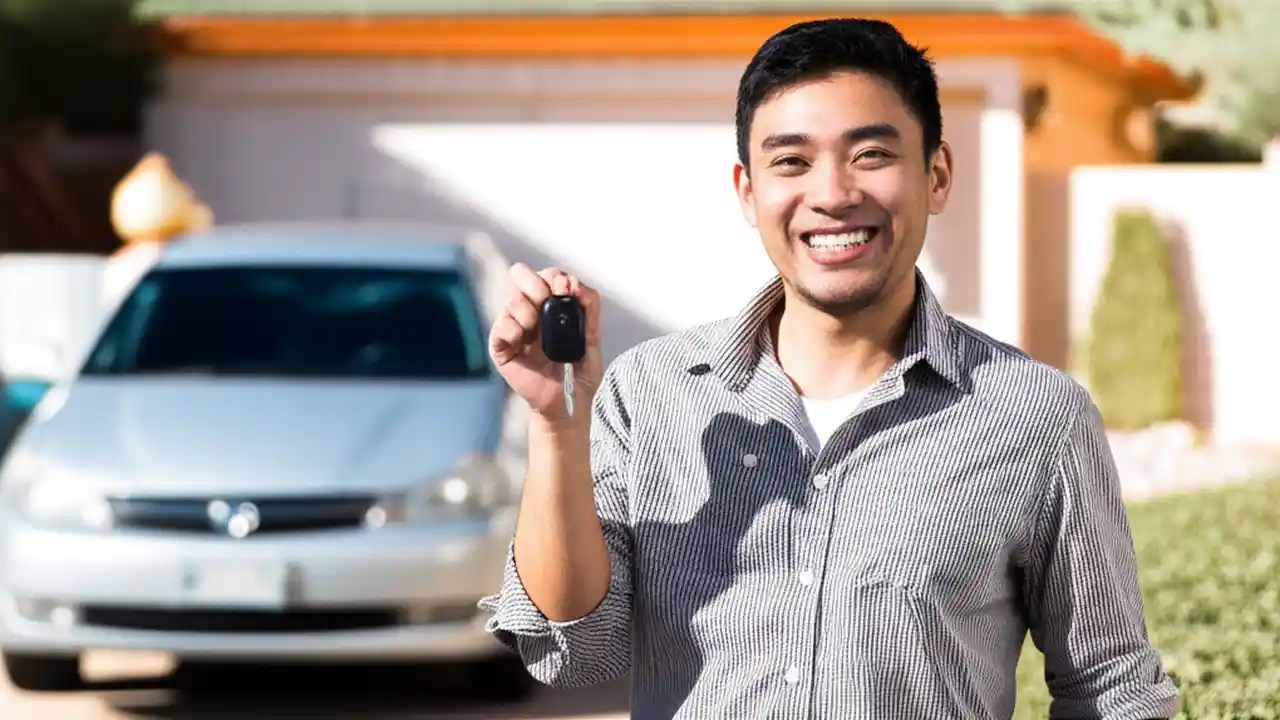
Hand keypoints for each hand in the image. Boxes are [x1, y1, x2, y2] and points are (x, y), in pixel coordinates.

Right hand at [488, 263, 602, 422]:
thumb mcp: (592, 336)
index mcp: (550, 305)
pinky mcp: (500, 346)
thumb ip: (590, 307)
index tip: (565, 291)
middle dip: (534, 284)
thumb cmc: (580, 370)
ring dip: (526, 310)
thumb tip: (575, 284)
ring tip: (536, 331)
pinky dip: (512, 329)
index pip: (545, 274)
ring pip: (511, 299)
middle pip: (520, 274)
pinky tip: (523, 342)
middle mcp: (529, 311)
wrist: (568, 402)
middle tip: (546, 302)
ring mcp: (513, 327)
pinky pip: (500, 326)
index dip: (554, 277)